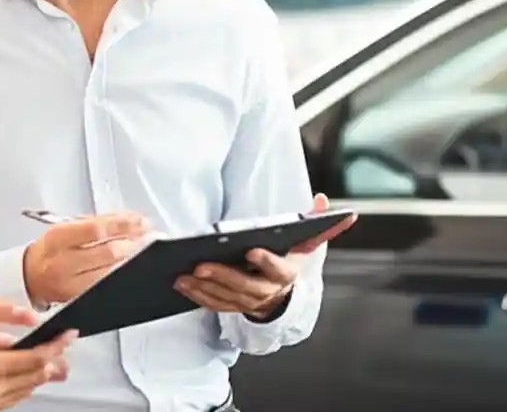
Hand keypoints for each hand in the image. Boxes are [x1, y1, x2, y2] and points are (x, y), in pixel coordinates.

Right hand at [0, 324, 77, 411]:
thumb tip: (18, 340)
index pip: (36, 357)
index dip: (56, 346)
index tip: (69, 335)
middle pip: (36, 377)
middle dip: (54, 361)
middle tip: (64, 348)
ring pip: (25, 391)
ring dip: (40, 376)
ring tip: (51, 362)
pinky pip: (10, 400)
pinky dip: (22, 387)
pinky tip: (24, 377)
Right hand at [23, 212, 149, 306]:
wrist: (29, 275)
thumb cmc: (48, 250)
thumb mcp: (63, 229)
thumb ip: (93, 223)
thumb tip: (126, 219)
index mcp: (57, 238)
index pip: (96, 229)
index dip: (122, 225)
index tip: (139, 221)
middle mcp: (63, 262)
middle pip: (107, 252)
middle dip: (132, 242)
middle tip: (147, 235)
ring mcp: (71, 284)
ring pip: (110, 271)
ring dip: (131, 259)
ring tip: (143, 248)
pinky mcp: (78, 298)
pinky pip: (106, 285)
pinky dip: (120, 274)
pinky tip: (128, 266)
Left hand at [175, 194, 357, 316]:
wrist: (282, 293)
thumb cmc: (287, 259)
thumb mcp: (304, 241)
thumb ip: (316, 221)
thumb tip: (324, 199)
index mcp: (286, 272)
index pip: (278, 268)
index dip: (267, 261)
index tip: (251, 251)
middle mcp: (268, 290)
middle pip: (246, 286)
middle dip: (223, 276)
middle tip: (200, 265)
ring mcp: (250, 301)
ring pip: (227, 298)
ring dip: (204, 288)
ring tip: (183, 275)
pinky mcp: (234, 306)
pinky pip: (215, 304)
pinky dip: (198, 296)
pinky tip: (182, 285)